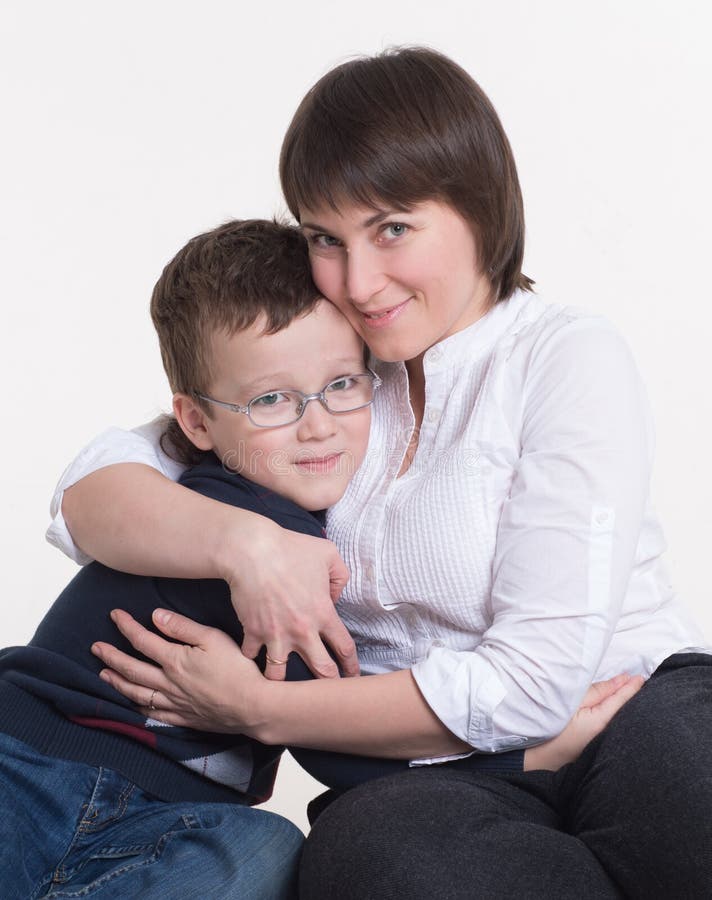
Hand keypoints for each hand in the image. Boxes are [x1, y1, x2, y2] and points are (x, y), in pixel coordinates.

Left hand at [92, 609, 265, 732]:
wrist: (253, 706)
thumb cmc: (238, 669)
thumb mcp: (214, 638)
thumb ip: (183, 627)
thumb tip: (156, 616)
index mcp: (175, 660)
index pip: (142, 641)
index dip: (126, 627)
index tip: (114, 616)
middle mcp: (169, 683)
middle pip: (132, 669)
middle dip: (111, 656)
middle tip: (95, 648)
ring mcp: (175, 703)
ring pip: (138, 693)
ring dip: (118, 682)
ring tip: (104, 674)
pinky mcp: (184, 718)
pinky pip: (153, 714)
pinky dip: (138, 708)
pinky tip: (132, 704)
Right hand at [223, 519, 358, 681]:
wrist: (251, 551)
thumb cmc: (290, 549)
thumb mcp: (329, 554)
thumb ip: (340, 577)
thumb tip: (333, 598)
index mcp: (324, 613)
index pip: (345, 648)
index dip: (351, 666)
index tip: (352, 676)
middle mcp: (302, 631)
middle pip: (321, 670)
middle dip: (328, 685)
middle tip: (329, 694)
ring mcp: (276, 635)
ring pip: (282, 676)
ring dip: (284, 683)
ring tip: (285, 690)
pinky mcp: (252, 633)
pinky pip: (253, 657)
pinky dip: (253, 660)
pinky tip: (254, 660)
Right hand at [523, 673, 644, 771]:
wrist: (535, 757)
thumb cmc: (549, 726)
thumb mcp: (571, 702)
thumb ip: (596, 692)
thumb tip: (619, 682)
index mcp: (600, 721)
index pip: (620, 700)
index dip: (630, 687)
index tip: (641, 677)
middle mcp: (604, 733)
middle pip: (621, 710)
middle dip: (629, 695)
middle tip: (639, 679)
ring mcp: (599, 740)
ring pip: (615, 717)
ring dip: (620, 704)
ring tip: (629, 690)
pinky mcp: (592, 743)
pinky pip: (607, 724)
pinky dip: (612, 713)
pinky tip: (613, 708)